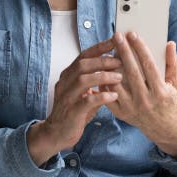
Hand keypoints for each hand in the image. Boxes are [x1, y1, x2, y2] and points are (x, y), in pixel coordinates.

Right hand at [27, 38, 121, 165]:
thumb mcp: (86, 94)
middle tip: (120, 60)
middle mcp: (65, 83)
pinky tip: (114, 96)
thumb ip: (97, 83)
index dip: (99, 48)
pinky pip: (86, 101)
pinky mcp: (71, 112)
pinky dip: (101, 97)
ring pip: (83, 80)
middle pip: (82, 64)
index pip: (83, 56)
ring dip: (103, 76)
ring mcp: (66, 97)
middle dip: (103, 60)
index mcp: (68, 76)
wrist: (57, 134)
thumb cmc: (74, 112)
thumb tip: (117, 70)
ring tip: (119, 77)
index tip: (115, 42)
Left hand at [105, 31, 176, 159]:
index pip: (149, 65)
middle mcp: (145, 100)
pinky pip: (109, 95)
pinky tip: (103, 70)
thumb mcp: (175, 84)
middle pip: (131, 71)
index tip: (133, 34)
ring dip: (111, 67)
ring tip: (107, 52)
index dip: (140, 48)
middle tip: (117, 36)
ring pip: (117, 84)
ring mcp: (132, 108)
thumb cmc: (169, 102)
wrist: (163, 129)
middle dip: (123, 51)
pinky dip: (105, 83)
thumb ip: (172, 63)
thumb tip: (170, 44)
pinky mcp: (122, 114)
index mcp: (160, 92)